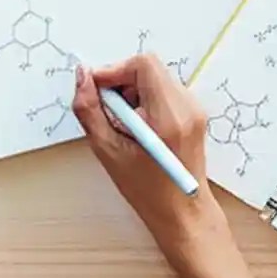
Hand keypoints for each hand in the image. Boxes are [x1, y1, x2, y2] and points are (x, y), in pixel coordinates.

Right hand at [72, 56, 264, 277]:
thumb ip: (89, 109)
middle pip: (148, 69)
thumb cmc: (146, 189)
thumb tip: (82, 76)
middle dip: (122, 83)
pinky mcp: (194, 113)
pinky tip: (138, 127)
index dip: (114, 71)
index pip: (143, 65)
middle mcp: (186, 106)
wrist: (183, 212)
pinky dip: (145, 100)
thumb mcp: (108, 150)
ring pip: (154, 78)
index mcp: (168, 116)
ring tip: (124, 124)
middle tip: (109, 111)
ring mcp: (194, 108)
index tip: (97, 90)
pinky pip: (164, 91)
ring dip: (132, 92)